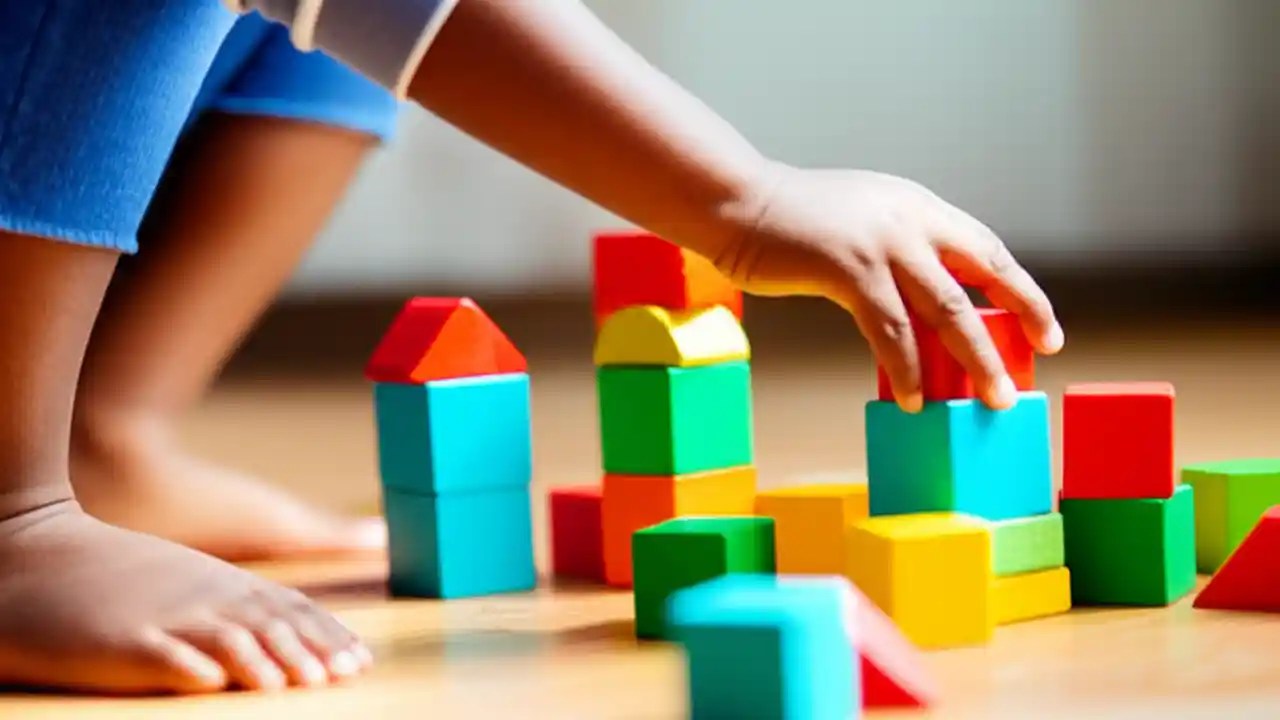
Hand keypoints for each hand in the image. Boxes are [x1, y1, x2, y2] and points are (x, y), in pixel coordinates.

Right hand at [713, 163, 1063, 411]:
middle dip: (1021, 321)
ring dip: (975, 359)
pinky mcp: (850, 268)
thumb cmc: (790, 221)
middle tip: (1033, 365)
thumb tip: (919, 306)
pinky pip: (891, 331)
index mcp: (917, 206)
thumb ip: (894, 252)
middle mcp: (911, 219)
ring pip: (948, 310)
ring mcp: (883, 242)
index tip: (1042, 326)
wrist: (738, 202)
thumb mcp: (859, 222)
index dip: (1020, 289)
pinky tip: (912, 397)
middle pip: (985, 274)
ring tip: (993, 397)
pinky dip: (905, 369)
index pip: (986, 248)